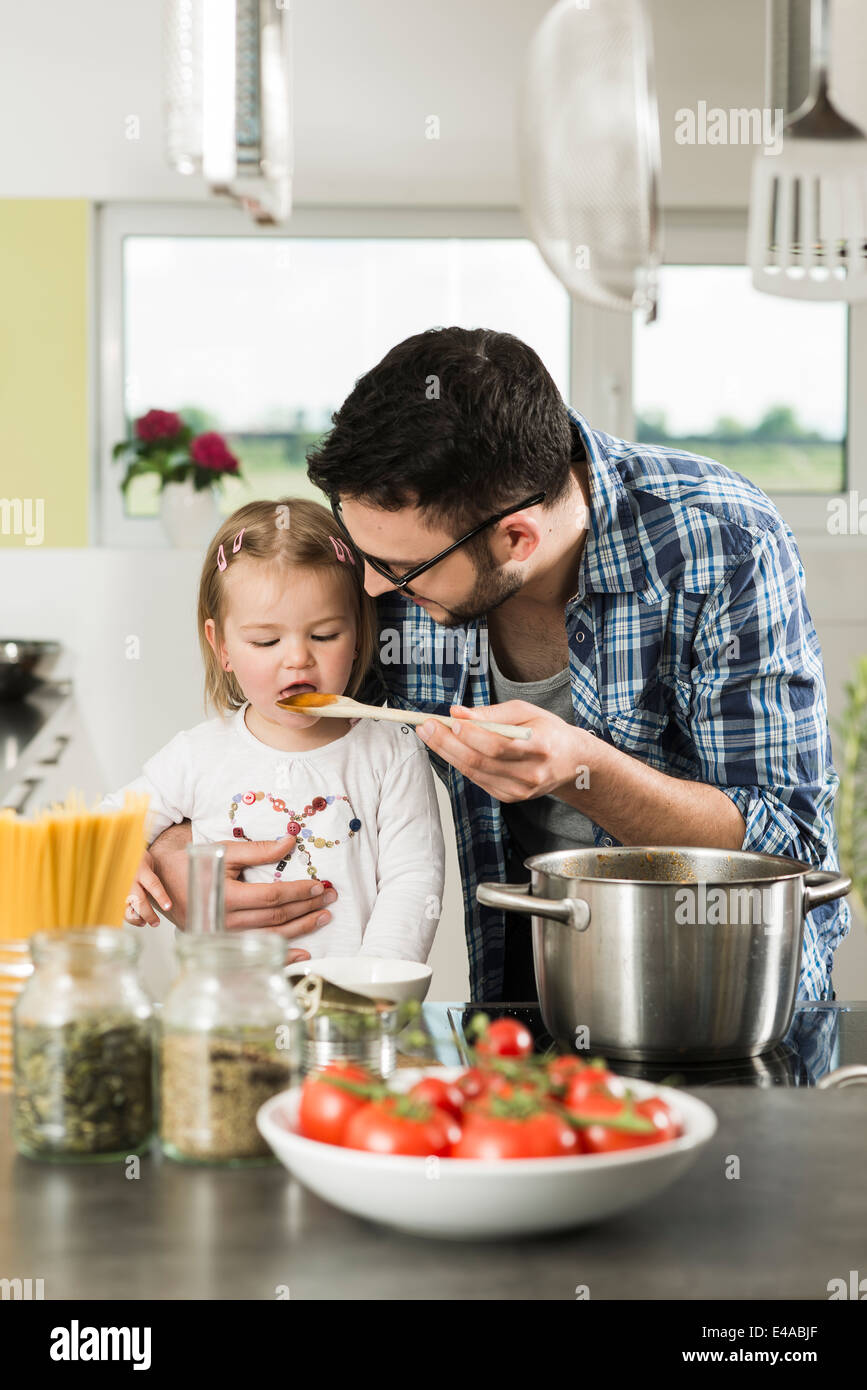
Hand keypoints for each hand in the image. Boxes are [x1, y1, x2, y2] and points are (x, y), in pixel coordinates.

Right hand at [124, 848, 170, 926]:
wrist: (123, 854)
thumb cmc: (142, 860)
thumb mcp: (153, 860)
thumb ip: (166, 867)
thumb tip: (194, 870)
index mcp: (141, 868)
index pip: (152, 883)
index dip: (160, 896)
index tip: (168, 907)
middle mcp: (131, 879)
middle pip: (138, 899)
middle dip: (148, 913)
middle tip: (157, 922)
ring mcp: (123, 887)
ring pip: (127, 907)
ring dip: (138, 918)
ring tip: (151, 923)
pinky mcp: (119, 894)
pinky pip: (122, 910)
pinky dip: (131, 918)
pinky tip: (141, 922)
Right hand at [148, 821, 337, 939]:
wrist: (160, 879)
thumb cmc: (191, 861)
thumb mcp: (224, 850)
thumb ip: (258, 850)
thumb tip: (291, 842)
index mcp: (223, 896)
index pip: (271, 897)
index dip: (298, 892)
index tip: (319, 885)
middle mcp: (224, 921)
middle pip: (275, 918)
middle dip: (306, 907)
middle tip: (330, 897)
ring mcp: (223, 936)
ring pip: (270, 935)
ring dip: (301, 927)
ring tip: (323, 917)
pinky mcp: (222, 942)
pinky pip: (257, 949)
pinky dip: (282, 952)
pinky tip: (304, 951)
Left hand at [416, 700, 593, 802]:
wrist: (572, 763)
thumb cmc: (549, 732)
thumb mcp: (527, 712)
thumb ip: (493, 713)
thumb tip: (458, 713)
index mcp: (540, 747)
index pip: (499, 745)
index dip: (472, 735)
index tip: (450, 721)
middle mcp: (531, 774)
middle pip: (480, 761)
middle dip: (448, 743)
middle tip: (427, 726)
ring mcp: (520, 790)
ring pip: (474, 772)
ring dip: (447, 753)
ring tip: (430, 734)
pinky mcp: (510, 797)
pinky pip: (478, 779)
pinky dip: (460, 763)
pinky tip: (449, 749)